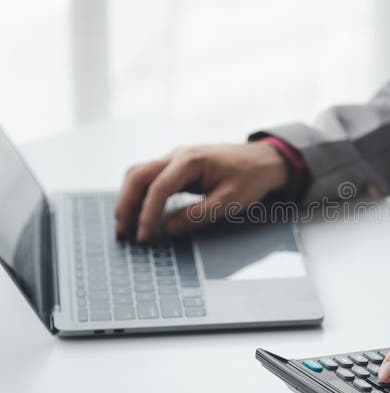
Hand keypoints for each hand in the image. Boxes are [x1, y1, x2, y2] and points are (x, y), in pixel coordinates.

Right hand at [115, 142, 287, 241]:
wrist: (263, 159)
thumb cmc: (250, 177)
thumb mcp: (230, 201)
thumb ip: (198, 215)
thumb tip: (167, 229)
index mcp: (190, 161)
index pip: (158, 188)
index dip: (147, 214)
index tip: (144, 237)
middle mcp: (177, 156)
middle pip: (137, 176)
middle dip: (126, 204)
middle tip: (122, 233)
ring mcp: (175, 160)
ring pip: (139, 175)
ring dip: (129, 199)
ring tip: (126, 227)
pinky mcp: (177, 168)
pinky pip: (150, 179)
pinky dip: (140, 196)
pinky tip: (139, 214)